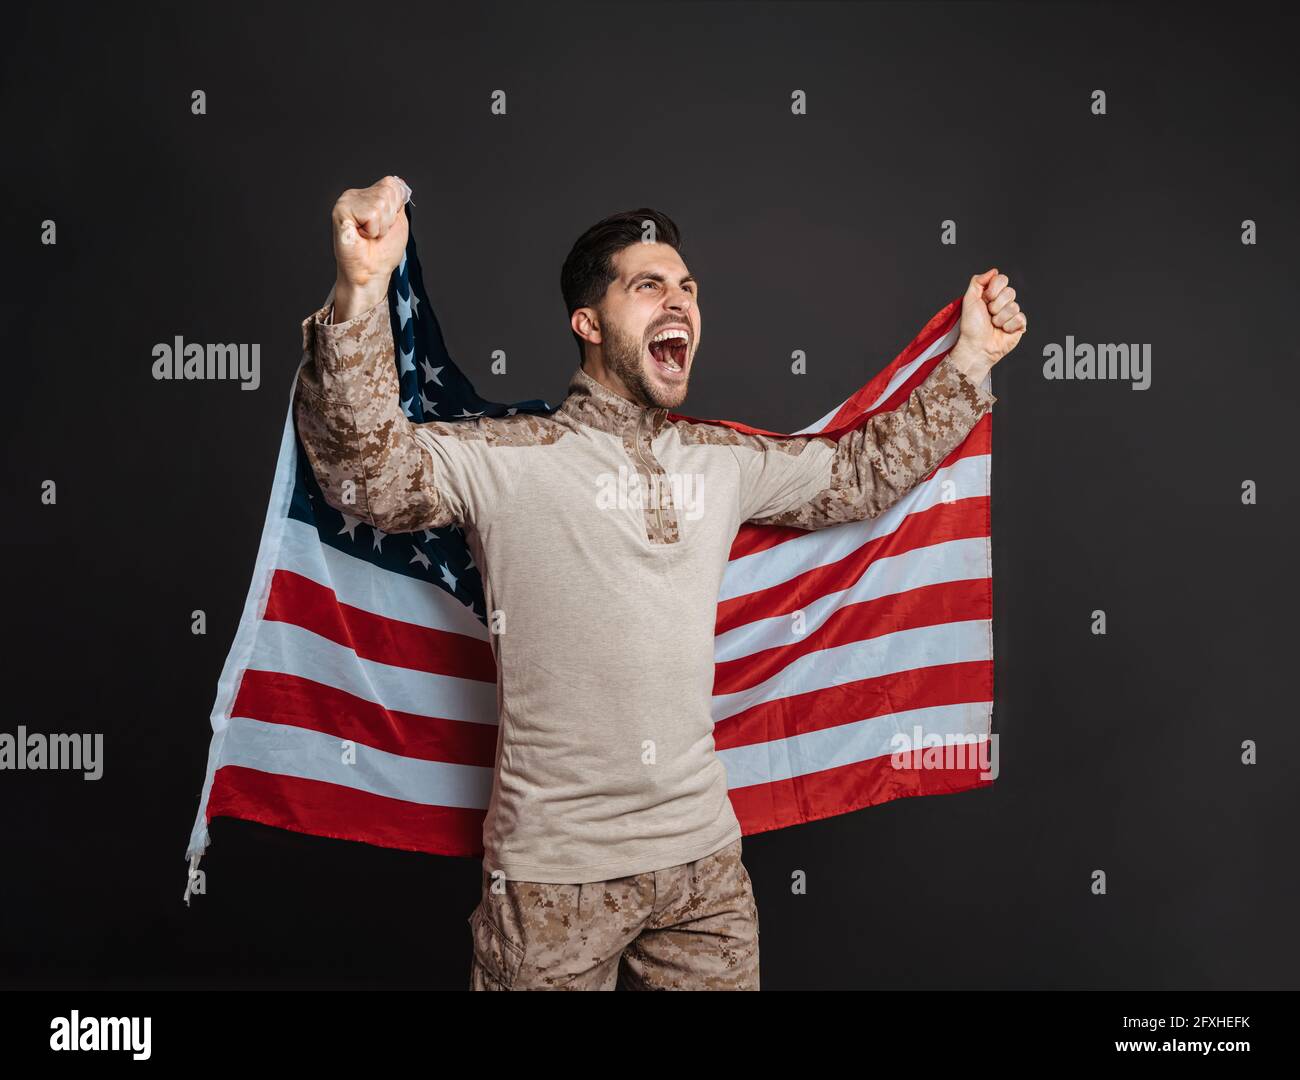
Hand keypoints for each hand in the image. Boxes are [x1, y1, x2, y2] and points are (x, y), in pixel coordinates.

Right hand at [331, 175, 411, 321]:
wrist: (371, 273)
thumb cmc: (382, 253)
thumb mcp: (398, 222)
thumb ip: (398, 201)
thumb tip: (399, 184)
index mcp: (369, 196)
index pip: (393, 184)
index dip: (397, 208)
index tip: (387, 226)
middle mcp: (356, 195)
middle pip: (388, 191)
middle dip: (390, 218)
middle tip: (377, 233)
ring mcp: (347, 201)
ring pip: (381, 202)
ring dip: (381, 226)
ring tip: (370, 236)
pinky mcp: (341, 210)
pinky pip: (371, 214)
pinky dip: (372, 230)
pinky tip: (361, 236)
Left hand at [948, 268, 1026, 383]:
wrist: (976, 346)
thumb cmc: (971, 326)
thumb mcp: (969, 300)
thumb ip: (978, 281)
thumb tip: (993, 271)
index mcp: (992, 295)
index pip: (1002, 279)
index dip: (994, 289)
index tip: (986, 299)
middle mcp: (1003, 303)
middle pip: (1010, 292)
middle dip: (996, 305)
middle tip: (989, 315)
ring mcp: (1012, 314)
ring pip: (1014, 306)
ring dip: (1000, 318)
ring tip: (993, 325)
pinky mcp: (1019, 325)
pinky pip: (1020, 318)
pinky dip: (1008, 326)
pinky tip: (1002, 331)